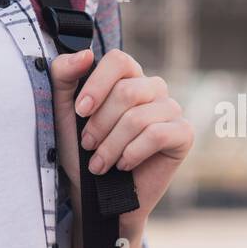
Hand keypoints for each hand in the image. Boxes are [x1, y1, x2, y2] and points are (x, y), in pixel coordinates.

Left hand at [49, 48, 192, 230]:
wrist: (95, 194)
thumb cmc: (79, 149)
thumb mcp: (63, 110)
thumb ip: (64, 74)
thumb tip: (86, 53)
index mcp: (127, 76)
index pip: (119, 60)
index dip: (97, 85)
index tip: (80, 112)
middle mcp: (152, 88)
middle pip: (127, 92)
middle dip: (100, 124)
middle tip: (88, 145)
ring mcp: (170, 109)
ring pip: (138, 117)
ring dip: (112, 145)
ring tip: (100, 162)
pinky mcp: (183, 134)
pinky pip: (157, 135)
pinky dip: (132, 153)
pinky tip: (123, 165)